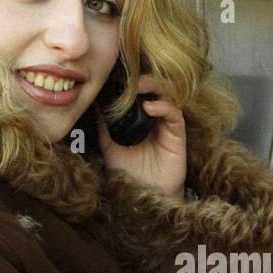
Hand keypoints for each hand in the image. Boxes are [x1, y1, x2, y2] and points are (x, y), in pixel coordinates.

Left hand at [95, 74, 186, 197]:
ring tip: (138, 86)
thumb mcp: (109, 145)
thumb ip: (104, 124)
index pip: (140, 91)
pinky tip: (149, 107)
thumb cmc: (128, 172)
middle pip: (155, 88)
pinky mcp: (178, 135)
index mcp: (140, 117)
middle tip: (128, 79)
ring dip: (154, 86)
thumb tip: (94, 102)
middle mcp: (155, 117)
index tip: (116, 76)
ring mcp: (167, 125)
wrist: (143, 196)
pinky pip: (174, 114)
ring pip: (167, 95)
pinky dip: (163, 107)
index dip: (131, 81)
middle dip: (143, 79)